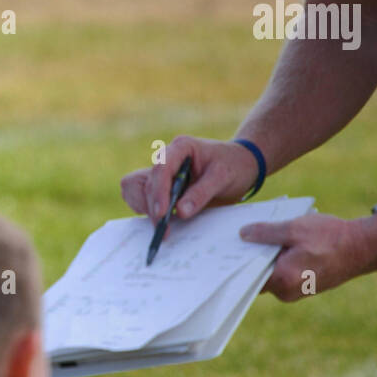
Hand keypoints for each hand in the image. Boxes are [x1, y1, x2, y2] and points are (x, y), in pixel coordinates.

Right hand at [121, 136, 259, 221]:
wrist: (241, 165)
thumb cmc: (234, 165)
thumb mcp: (223, 177)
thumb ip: (202, 193)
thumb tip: (180, 212)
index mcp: (181, 148)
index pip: (161, 168)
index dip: (158, 192)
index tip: (162, 214)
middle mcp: (166, 158)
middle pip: (143, 181)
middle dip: (150, 205)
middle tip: (163, 228)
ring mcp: (161, 173)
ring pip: (135, 188)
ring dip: (143, 207)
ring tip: (161, 226)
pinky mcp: (160, 186)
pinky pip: (140, 196)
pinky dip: (145, 209)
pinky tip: (160, 221)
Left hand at [238, 213, 376, 300]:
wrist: (365, 246)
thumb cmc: (332, 237)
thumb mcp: (295, 228)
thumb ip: (266, 232)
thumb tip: (242, 234)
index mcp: (283, 279)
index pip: (247, 277)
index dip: (235, 263)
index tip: (222, 251)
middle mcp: (287, 292)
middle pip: (256, 276)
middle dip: (248, 258)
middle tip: (235, 239)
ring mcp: (297, 291)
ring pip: (271, 275)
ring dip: (264, 258)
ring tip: (256, 237)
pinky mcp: (304, 286)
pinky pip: (283, 274)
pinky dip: (278, 261)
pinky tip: (277, 243)